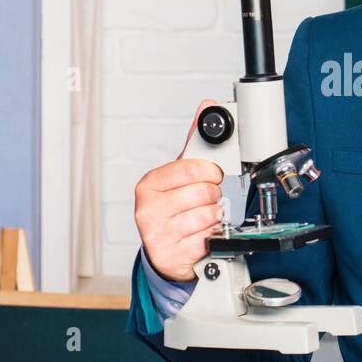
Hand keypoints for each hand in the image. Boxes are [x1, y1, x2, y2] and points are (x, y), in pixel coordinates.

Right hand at [133, 99, 225, 282]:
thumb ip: (195, 143)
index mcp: (149, 184)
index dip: (210, 171)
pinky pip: (206, 240)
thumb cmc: (174, 211)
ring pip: (207, 216)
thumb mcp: (180, 177)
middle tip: (206, 200)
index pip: (191, 168)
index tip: (212, 175)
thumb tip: (207, 106)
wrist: (165, 253)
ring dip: (214, 218)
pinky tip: (201, 235)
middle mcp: (147, 209)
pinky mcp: (169, 256)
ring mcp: (156, 234)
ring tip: (204, 219)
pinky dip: (211, 237)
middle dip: (213, 196)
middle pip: (203, 192)